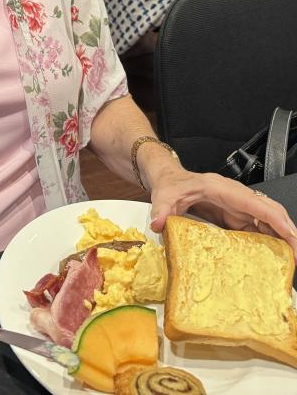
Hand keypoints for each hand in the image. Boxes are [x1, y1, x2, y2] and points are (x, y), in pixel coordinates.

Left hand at [148, 166, 296, 259]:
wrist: (169, 180)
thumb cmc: (171, 185)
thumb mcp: (163, 196)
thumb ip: (161, 209)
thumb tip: (157, 223)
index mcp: (223, 189)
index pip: (258, 204)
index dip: (277, 221)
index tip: (292, 237)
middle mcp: (236, 197)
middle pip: (270, 212)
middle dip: (288, 232)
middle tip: (296, 256)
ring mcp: (237, 207)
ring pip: (268, 221)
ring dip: (281, 239)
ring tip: (289, 261)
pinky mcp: (235, 217)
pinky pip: (258, 228)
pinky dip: (269, 242)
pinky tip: (273, 257)